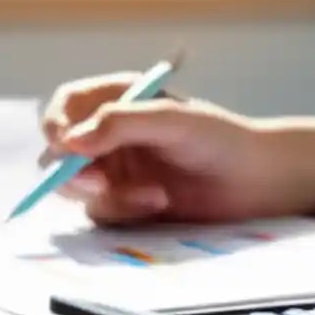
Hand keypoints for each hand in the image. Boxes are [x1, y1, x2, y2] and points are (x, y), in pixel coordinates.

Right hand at [42, 73, 294, 223]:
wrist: (256, 182)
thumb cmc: (220, 139)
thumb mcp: (171, 121)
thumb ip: (120, 123)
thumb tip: (68, 140)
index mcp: (118, 100)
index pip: (67, 107)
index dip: (58, 124)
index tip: (65, 143)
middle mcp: (110, 136)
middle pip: (60, 153)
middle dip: (72, 172)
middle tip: (99, 184)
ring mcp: (116, 172)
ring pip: (78, 190)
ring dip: (111, 196)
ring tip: (155, 196)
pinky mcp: (126, 205)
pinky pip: (102, 214)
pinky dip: (126, 212)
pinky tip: (162, 203)